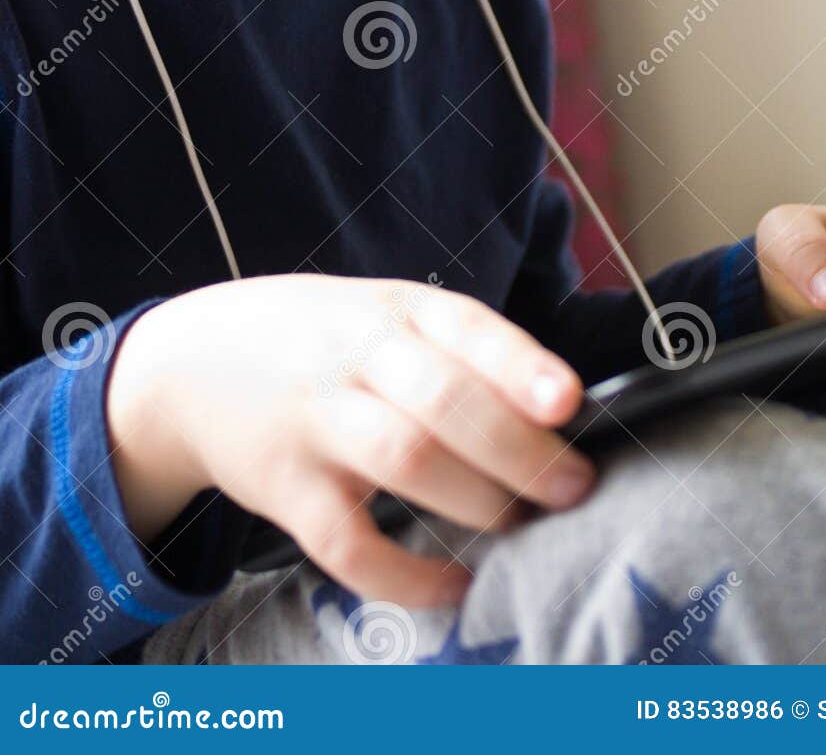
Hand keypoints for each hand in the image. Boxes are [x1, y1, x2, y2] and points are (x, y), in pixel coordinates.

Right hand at [107, 274, 594, 607]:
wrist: (185, 364)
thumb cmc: (315, 340)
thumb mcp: (378, 312)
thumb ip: (454, 349)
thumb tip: (558, 410)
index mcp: (392, 307)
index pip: (465, 326)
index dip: (519, 364)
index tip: (568, 401)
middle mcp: (354, 355)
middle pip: (444, 398)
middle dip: (518, 448)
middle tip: (572, 486)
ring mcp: (315, 420)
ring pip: (403, 457)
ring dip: (475, 497)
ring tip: (521, 522)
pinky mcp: (283, 488)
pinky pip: (347, 543)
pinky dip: (406, 575)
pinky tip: (454, 584)